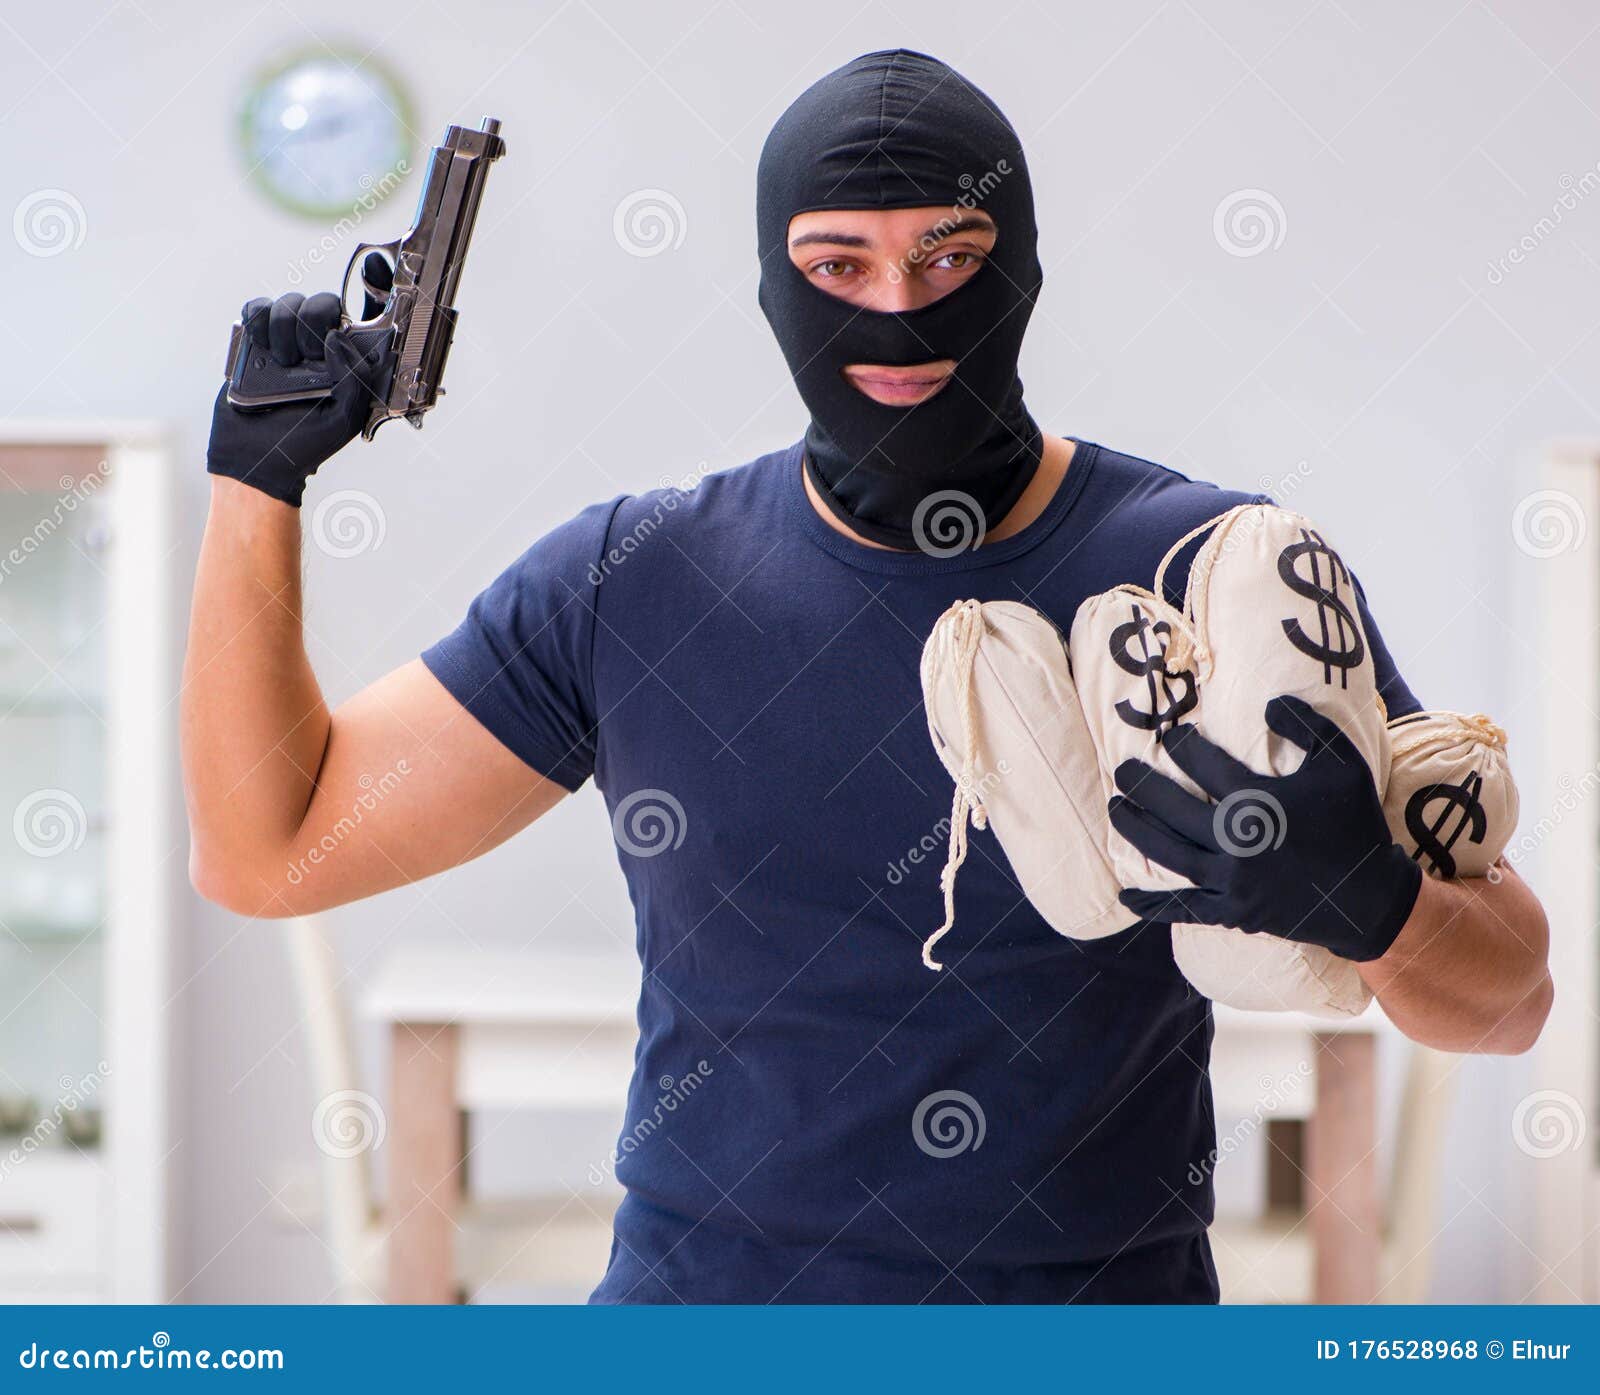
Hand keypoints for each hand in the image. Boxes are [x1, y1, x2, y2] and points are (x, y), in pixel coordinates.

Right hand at [206, 271, 392, 507]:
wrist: (255, 458)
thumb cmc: (305, 444)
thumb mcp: (345, 417)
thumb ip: (356, 378)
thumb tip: (338, 338)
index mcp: (349, 362)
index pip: (367, 318)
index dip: (375, 287)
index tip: (377, 263)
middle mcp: (320, 346)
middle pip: (324, 302)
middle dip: (316, 321)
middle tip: (307, 356)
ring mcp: (287, 341)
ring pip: (290, 302)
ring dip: (285, 330)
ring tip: (282, 363)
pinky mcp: (255, 340)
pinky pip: (258, 308)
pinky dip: (259, 321)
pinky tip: (262, 348)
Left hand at [1107, 694, 1421, 961]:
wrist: (1370, 897)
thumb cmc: (1355, 822)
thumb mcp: (1342, 761)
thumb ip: (1306, 724)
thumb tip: (1266, 702)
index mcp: (1260, 802)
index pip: (1203, 766)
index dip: (1181, 746)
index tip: (1169, 736)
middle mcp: (1238, 841)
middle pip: (1172, 809)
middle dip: (1141, 786)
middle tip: (1122, 770)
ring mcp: (1233, 881)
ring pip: (1169, 853)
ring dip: (1136, 830)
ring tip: (1114, 810)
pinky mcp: (1234, 912)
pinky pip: (1184, 908)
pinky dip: (1152, 904)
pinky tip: (1124, 894)